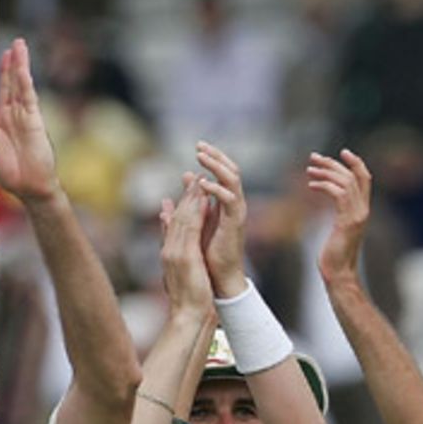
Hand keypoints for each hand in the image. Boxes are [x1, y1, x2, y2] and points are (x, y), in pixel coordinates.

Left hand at [0, 38, 60, 204]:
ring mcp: (25, 117)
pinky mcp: (35, 122)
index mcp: (2, 121)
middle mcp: (14, 116)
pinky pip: (29, 98)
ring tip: (20, 45)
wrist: (30, 189)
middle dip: (11, 63)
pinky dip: (26, 83)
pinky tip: (23, 68)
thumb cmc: (12, 175)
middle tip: (13, 44)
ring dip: (20, 65)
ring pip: (21, 85)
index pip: (0, 92)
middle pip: (11, 83)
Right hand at [158, 176, 214, 322]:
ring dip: (190, 197)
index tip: (189, 190)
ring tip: (198, 180)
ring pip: (182, 218)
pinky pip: (190, 228)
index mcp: (168, 254)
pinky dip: (195, 212)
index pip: (174, 225)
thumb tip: (179, 255)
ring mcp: (175, 252)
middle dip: (185, 196)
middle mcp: (169, 250)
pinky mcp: (185, 257)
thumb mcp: (180, 275)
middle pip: (176, 217)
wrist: (187, 316)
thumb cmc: (187, 300)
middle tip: (193, 176)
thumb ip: (177, 257)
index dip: (181, 205)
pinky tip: (202, 199)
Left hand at [195, 142, 247, 296]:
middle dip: (216, 156)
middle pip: (231, 170)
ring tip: (201, 157)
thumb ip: (192, 197)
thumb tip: (186, 175)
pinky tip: (204, 184)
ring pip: (233, 180)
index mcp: (226, 202)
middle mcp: (234, 204)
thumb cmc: (208, 251)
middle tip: (199, 146)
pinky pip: (230, 200)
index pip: (223, 172)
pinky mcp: (235, 223)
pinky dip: (218, 190)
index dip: (212, 158)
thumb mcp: (197, 218)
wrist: (219, 277)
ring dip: (217, 167)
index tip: (198, 146)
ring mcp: (236, 212)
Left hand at [308, 148, 370, 284]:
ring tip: (310, 170)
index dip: (356, 163)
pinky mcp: (347, 222)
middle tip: (314, 158)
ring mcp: (357, 216)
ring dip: (326, 172)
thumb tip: (330, 206)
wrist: (339, 275)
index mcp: (362, 210)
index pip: (365, 179)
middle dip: (333, 163)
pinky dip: (324, 185)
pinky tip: (311, 186)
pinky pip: (338, 194)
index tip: (342, 152)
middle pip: (353, 176)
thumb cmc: (335, 257)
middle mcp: (363, 210)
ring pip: (346, 182)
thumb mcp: (337, 231)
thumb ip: (339, 215)